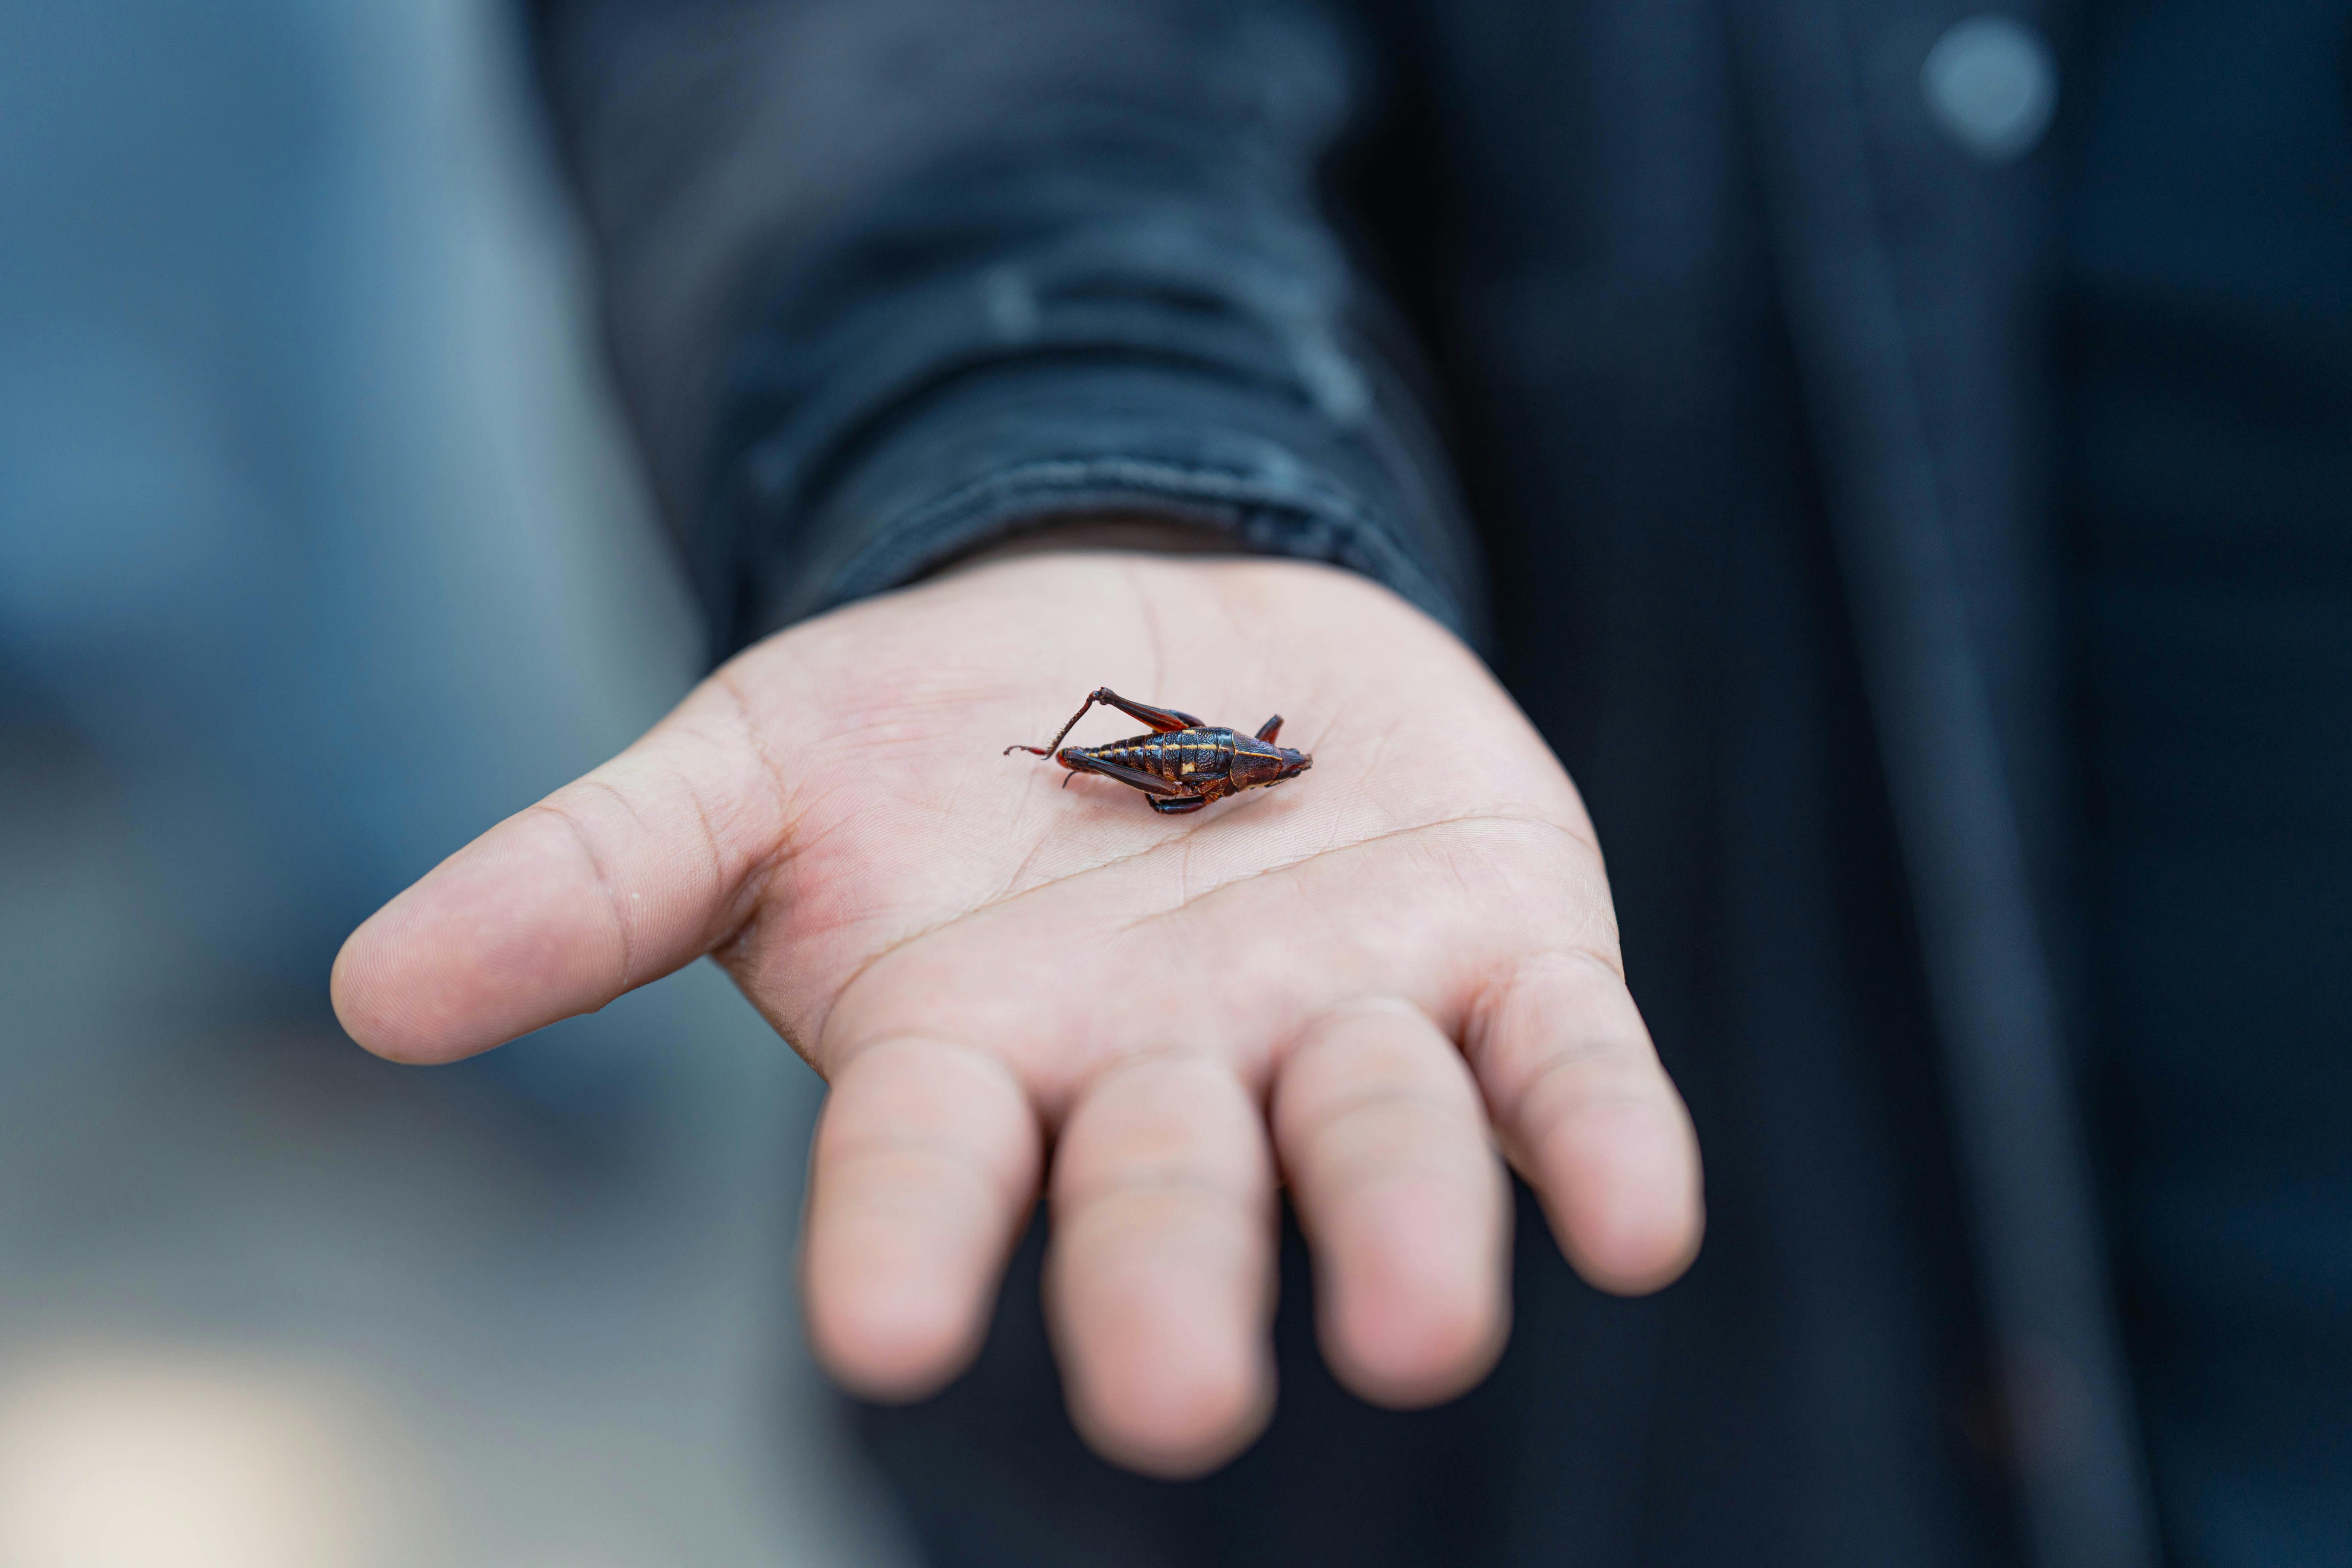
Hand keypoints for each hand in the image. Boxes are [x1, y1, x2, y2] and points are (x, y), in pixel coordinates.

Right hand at [332, 552, 1701, 1475]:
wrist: (1144, 613)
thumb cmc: (928, 732)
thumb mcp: (750, 767)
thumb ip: (592, 881)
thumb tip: (373, 991)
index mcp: (978, 1050)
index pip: (924, 1173)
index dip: (905, 1245)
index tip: (876, 1327)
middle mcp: (1164, 1071)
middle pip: (1164, 1194)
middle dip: (1170, 1286)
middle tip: (1181, 1399)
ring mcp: (1343, 1021)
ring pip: (1382, 1145)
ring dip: (1407, 1230)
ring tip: (1422, 1327)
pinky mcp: (1500, 951)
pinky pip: (1562, 1070)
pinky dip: (1598, 1141)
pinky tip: (1637, 1220)